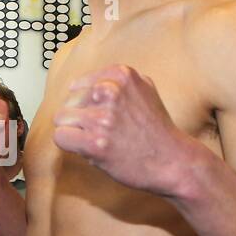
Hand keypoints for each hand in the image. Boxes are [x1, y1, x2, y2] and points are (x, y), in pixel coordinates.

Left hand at [52, 65, 190, 196]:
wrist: (173, 161)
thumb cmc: (158, 130)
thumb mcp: (145, 90)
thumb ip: (117, 82)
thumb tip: (81, 83)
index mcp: (121, 75)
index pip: (78, 85)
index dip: (86, 105)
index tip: (101, 117)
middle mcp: (110, 91)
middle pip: (68, 102)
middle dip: (80, 119)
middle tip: (101, 132)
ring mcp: (103, 117)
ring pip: (62, 118)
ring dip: (75, 132)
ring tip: (97, 141)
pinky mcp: (96, 142)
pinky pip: (61, 137)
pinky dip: (71, 145)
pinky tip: (90, 150)